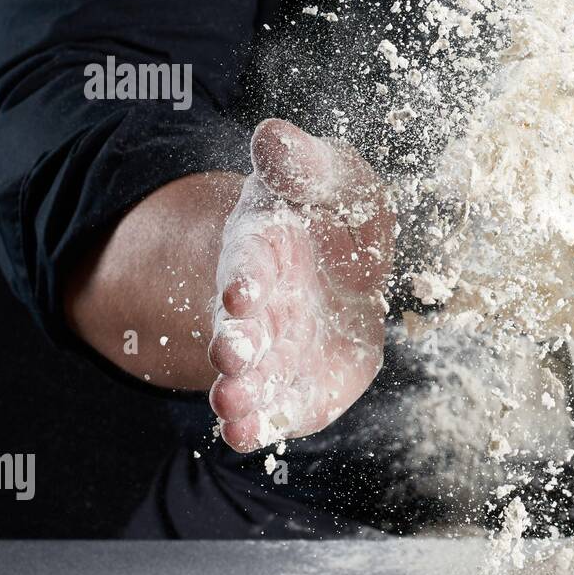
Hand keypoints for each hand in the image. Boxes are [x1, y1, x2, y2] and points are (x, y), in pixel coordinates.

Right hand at [208, 119, 393, 451]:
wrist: (343, 264)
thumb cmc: (332, 212)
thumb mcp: (328, 175)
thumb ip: (302, 162)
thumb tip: (273, 136)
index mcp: (262, 246)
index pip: (249, 261)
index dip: (247, 276)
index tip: (244, 292)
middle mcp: (260, 305)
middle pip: (242, 326)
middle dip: (236, 342)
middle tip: (230, 359)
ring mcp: (276, 349)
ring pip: (250, 375)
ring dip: (240, 392)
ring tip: (231, 412)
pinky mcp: (300, 385)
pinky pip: (279, 407)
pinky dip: (261, 423)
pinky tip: (247, 438)